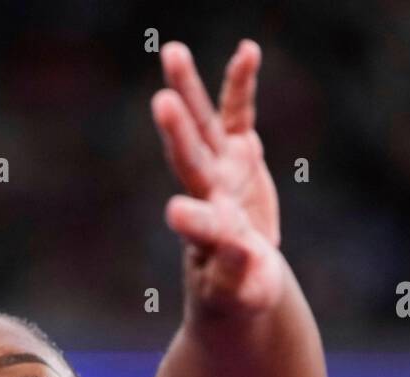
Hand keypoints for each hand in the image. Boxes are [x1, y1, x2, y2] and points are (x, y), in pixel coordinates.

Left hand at [152, 40, 284, 319]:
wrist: (238, 278)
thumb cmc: (238, 292)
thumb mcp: (242, 292)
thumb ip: (239, 273)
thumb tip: (243, 252)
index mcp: (210, 238)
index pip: (201, 228)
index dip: (193, 221)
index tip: (176, 212)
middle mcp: (209, 198)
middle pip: (191, 163)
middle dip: (179, 135)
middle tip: (162, 102)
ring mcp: (221, 173)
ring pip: (202, 128)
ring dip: (189, 91)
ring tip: (173, 52)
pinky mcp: (239, 157)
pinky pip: (238, 115)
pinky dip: (240, 85)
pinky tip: (248, 50)